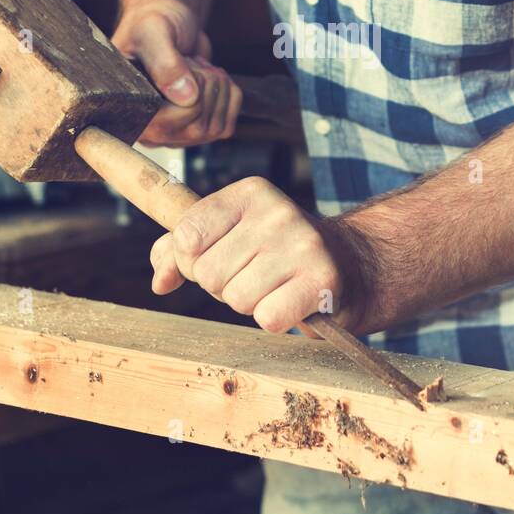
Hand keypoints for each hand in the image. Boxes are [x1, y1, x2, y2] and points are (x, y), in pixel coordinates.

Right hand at [111, 0, 241, 146]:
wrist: (168, 22)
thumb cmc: (152, 24)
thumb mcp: (153, 32)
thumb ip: (164, 62)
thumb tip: (187, 97)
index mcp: (131, 112)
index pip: (172, 121)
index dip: (188, 87)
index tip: (176, 60)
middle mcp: (151, 131)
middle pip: (198, 127)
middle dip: (205, 84)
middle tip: (189, 61)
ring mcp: (176, 134)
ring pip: (216, 128)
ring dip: (217, 88)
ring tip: (196, 68)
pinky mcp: (198, 129)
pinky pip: (227, 126)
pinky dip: (228, 95)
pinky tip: (208, 79)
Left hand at [148, 177, 375, 333]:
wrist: (352, 265)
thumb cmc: (277, 253)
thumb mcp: (229, 236)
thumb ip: (181, 250)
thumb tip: (160, 281)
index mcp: (249, 193)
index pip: (186, 236)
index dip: (191, 261)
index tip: (218, 260)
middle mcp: (277, 212)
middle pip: (208, 274)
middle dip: (222, 286)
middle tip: (253, 277)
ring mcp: (302, 245)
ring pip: (235, 299)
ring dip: (249, 304)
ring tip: (274, 287)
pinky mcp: (321, 281)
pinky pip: (267, 318)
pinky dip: (274, 319)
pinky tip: (291, 303)